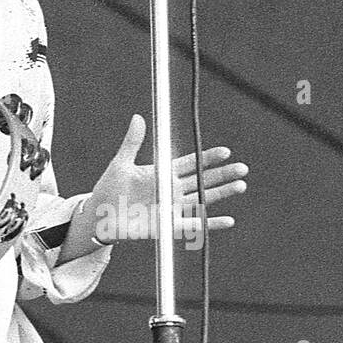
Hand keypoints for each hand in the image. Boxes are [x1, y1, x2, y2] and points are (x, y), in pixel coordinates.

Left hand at [82, 114, 247, 245]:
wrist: (100, 214)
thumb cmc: (110, 187)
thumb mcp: (121, 163)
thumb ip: (132, 142)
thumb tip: (138, 117)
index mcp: (162, 173)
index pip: (190, 163)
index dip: (207, 158)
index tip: (225, 152)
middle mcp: (171, 190)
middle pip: (202, 180)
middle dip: (222, 174)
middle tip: (242, 168)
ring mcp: (172, 207)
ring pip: (203, 199)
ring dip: (221, 193)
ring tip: (241, 185)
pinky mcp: (168, 225)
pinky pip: (194, 225)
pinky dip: (210, 223)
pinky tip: (228, 220)